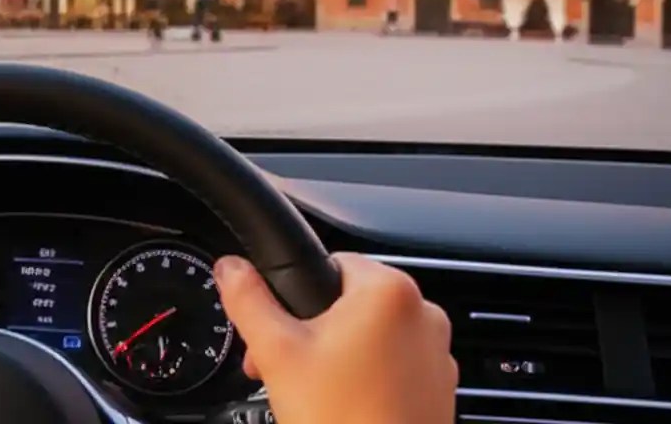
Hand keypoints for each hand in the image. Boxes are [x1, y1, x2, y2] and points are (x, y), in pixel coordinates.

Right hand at [215, 253, 455, 423]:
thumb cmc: (340, 419)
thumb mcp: (278, 353)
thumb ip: (248, 300)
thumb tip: (231, 267)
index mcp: (389, 291)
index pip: (331, 262)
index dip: (294, 296)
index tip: (277, 331)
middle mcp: (424, 314)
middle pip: (350, 302)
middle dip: (312, 330)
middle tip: (284, 367)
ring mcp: (438, 353)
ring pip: (372, 335)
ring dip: (337, 353)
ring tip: (312, 392)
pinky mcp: (440, 386)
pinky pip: (395, 364)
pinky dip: (366, 376)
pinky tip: (342, 405)